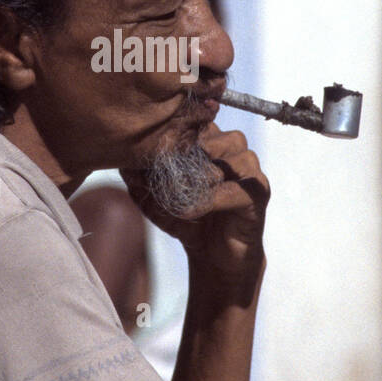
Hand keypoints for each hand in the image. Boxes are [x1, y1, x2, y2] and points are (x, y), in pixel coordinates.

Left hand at [120, 124, 268, 280]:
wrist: (215, 257)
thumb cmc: (188, 221)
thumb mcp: (157, 201)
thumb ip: (141, 183)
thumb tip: (122, 165)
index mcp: (212, 141)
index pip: (195, 122)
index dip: (174, 134)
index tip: (150, 150)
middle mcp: (234, 148)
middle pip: (212, 134)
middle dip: (185, 152)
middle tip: (161, 171)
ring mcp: (250, 168)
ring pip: (228, 153)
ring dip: (199, 173)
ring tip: (176, 192)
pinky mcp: (259, 193)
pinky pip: (234, 188)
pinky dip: (208, 200)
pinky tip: (186, 211)